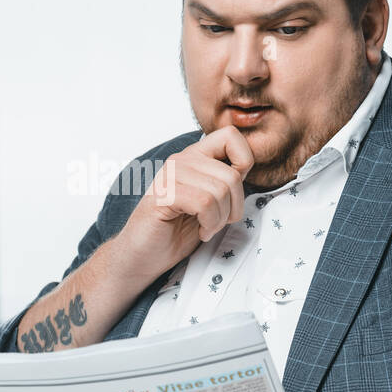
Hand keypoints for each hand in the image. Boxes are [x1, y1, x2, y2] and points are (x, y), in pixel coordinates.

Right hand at [114, 127, 254, 277]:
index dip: (244, 162)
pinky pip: (204, 203)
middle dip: (235, 208)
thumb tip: (248, 169)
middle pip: (232, 175)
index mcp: (194, 157)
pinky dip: (209, 224)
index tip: (232, 192)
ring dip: (220, 220)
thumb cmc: (176, 232)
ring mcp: (170, 176)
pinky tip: (200, 231)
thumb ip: (225, 182)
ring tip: (206, 228)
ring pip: (220, 191)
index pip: (230, 135)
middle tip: (218, 222)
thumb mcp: (210, 202)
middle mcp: (181, 160)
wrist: (143, 256)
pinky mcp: (163, 195)